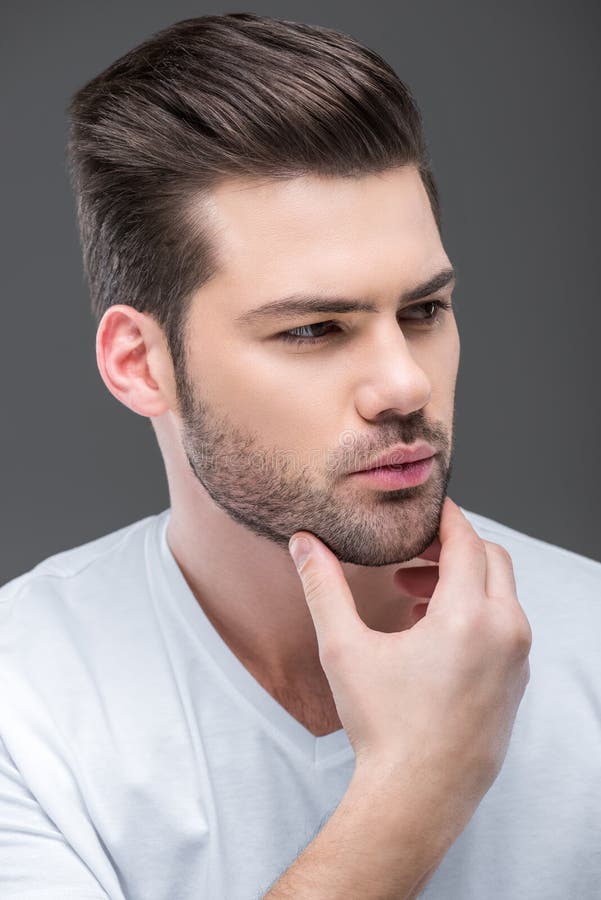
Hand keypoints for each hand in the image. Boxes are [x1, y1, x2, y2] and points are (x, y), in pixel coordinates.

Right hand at [288, 496, 531, 808]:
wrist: (418, 797)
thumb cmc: (383, 726)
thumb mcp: (344, 649)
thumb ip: (324, 587)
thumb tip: (304, 542)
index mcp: (468, 615)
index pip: (466, 539)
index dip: (442, 517)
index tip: (420, 510)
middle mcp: (505, 632)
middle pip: (490, 559)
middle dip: (451, 547)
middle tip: (409, 553)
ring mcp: (517, 661)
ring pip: (500, 594)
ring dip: (462, 581)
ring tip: (411, 594)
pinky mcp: (516, 684)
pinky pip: (505, 627)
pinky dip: (476, 613)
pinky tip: (430, 634)